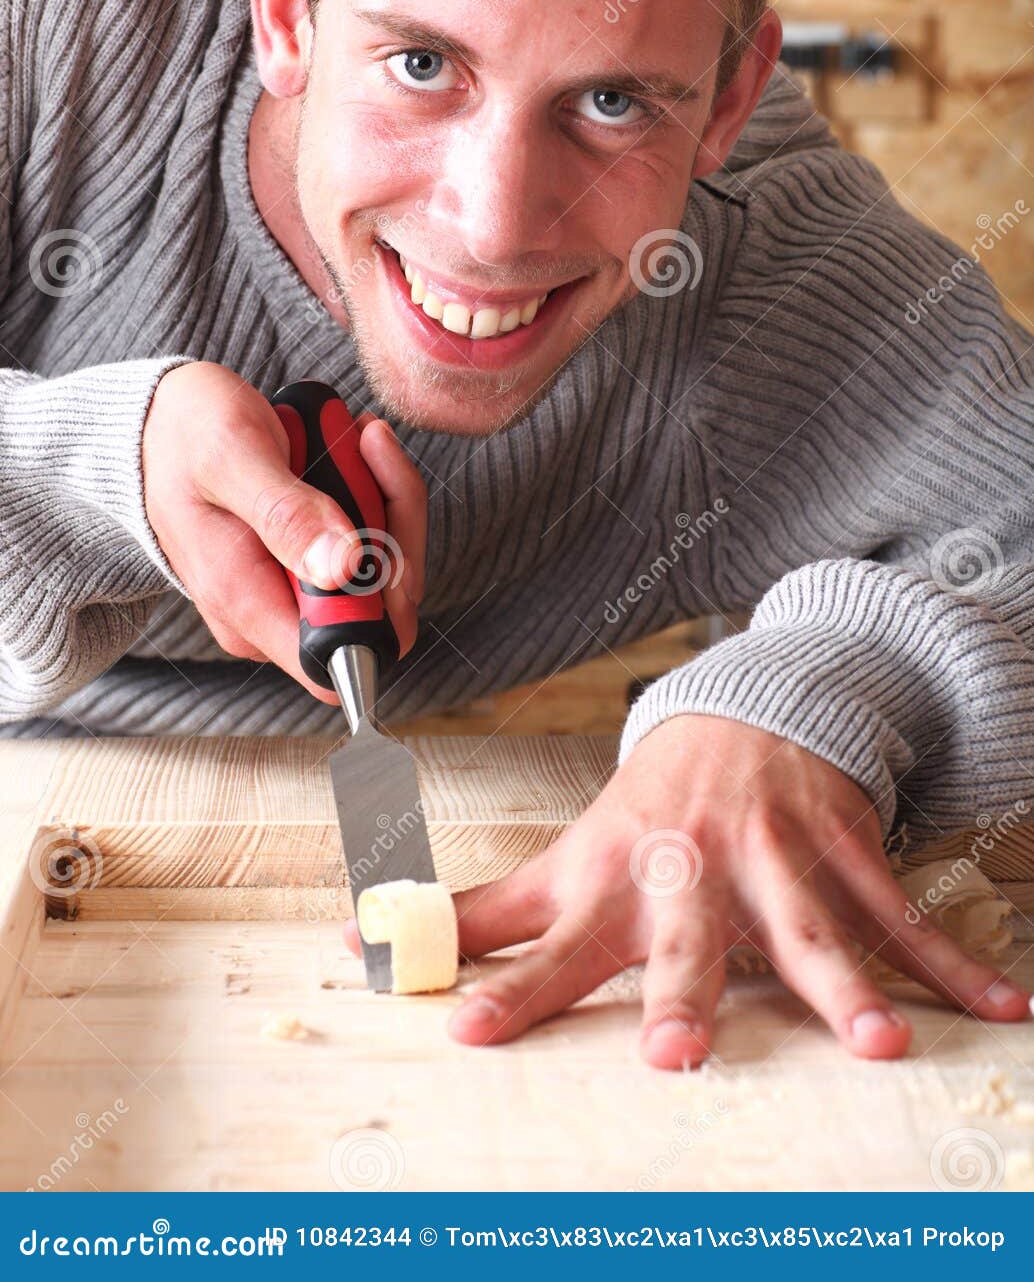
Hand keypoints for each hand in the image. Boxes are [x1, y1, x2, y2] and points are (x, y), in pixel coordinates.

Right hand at [142, 362, 425, 699]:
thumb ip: (286, 515)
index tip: (383, 519)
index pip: (347, 658)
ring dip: (387, 499)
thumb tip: (346, 569)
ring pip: (385, 575)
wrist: (156, 419)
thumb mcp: (231, 458)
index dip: (387, 601)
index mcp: (246, 603)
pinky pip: (370, 550)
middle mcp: (271, 614)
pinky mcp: (305, 568)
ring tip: (356, 437)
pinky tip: (353, 448)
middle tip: (369, 449)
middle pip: (382, 613)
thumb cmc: (185, 433)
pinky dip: (376, 495)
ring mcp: (290, 592)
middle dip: (395, 525)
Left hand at [346, 714, 1031, 1066]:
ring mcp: (772, 859)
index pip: (551, 945)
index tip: (464, 1034)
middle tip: (672, 1053)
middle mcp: (691, 872)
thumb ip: (476, 915)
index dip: (509, 989)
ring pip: (809, 924)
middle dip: (682, 989)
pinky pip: (900, 912)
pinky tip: (1003, 1009)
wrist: (740, 717)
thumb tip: (361, 945)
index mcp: (615, 880)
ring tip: (878, 1044)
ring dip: (847, 983)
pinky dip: (952, 963)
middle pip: (686, 938)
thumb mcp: (562, 857)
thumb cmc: (642, 813)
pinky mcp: (841, 850)